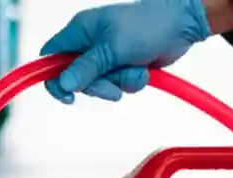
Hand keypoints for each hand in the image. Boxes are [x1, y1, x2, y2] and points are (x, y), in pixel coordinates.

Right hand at [40, 0, 211, 102]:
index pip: (52, 57)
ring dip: (118, 83)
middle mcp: (90, 43)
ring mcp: (106, 56)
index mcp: (80, 31)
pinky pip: (118, 85)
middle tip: (113, 85)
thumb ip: (87, 68)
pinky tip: (143, 70)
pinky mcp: (122, 65)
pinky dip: (131, 82)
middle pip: (76, 78)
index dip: (55, 78)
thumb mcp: (113, 49)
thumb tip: (63, 83)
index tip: (69, 96)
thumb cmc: (146, 26)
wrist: (180, 25)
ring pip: (100, 85)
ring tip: (134, 70)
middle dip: (97, 86)